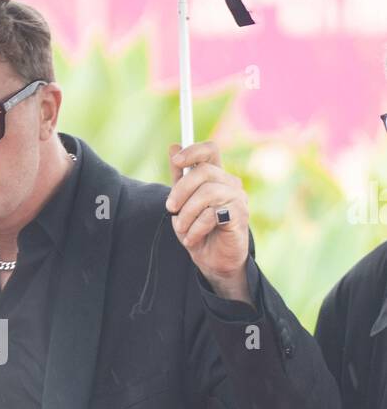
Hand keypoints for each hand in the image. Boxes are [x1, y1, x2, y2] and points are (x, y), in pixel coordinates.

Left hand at [165, 141, 251, 302]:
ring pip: (207, 193)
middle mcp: (229, 183)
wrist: (214, 261)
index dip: (193, 151)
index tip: (176, 161)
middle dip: (181, 190)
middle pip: (204, 171)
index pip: (210, 150)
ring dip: (187, 214)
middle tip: (170, 208)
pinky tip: (191, 238)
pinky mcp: (239, 216)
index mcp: (216, 177)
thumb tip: (173, 146)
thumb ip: (179, 178)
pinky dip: (195, 228)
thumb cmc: (199, 231)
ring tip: (182, 230)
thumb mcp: (182, 204)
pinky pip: (212, 214)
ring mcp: (237, 198)